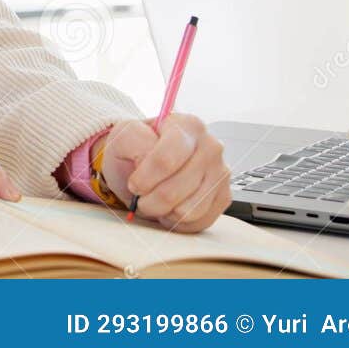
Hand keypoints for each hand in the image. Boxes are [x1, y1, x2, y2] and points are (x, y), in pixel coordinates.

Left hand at [95, 114, 230, 232]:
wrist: (144, 163)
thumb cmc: (136, 150)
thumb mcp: (124, 136)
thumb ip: (133, 140)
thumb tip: (148, 158)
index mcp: (188, 126)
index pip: (165, 161)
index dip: (144, 179)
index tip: (134, 184)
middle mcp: (211, 147)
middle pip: (175, 190)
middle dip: (149, 201)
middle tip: (140, 197)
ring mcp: (221, 173)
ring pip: (188, 210)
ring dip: (163, 212)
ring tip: (154, 200)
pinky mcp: (224, 197)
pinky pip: (199, 222)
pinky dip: (177, 221)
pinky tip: (169, 208)